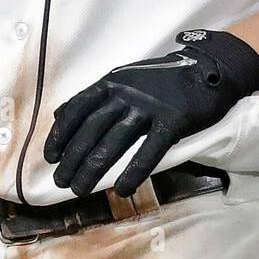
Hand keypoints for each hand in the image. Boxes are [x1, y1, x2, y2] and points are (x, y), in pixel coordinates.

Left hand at [44, 30, 258, 197]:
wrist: (208, 69)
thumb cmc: (163, 80)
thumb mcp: (124, 78)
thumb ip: (95, 96)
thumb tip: (60, 114)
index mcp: (112, 82)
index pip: (77, 109)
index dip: (61, 134)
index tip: (51, 156)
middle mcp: (126, 93)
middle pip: (91, 130)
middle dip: (72, 159)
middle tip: (62, 181)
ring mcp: (150, 106)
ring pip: (114, 142)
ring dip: (93, 169)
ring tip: (80, 189)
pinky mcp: (173, 121)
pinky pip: (149, 150)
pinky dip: (133, 171)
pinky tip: (121, 189)